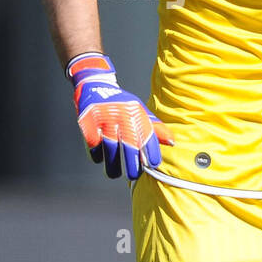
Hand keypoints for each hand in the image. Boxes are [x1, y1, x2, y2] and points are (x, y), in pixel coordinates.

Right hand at [66, 52, 173, 179]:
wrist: (95, 85)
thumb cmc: (122, 104)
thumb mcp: (140, 111)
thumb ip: (155, 128)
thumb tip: (172, 142)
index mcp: (137, 114)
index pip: (147, 137)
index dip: (151, 152)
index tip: (153, 165)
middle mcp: (122, 116)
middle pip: (129, 145)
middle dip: (133, 163)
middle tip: (134, 176)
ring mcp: (105, 119)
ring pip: (109, 148)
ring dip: (112, 164)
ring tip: (114, 174)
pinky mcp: (88, 122)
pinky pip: (93, 143)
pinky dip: (95, 154)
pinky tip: (99, 159)